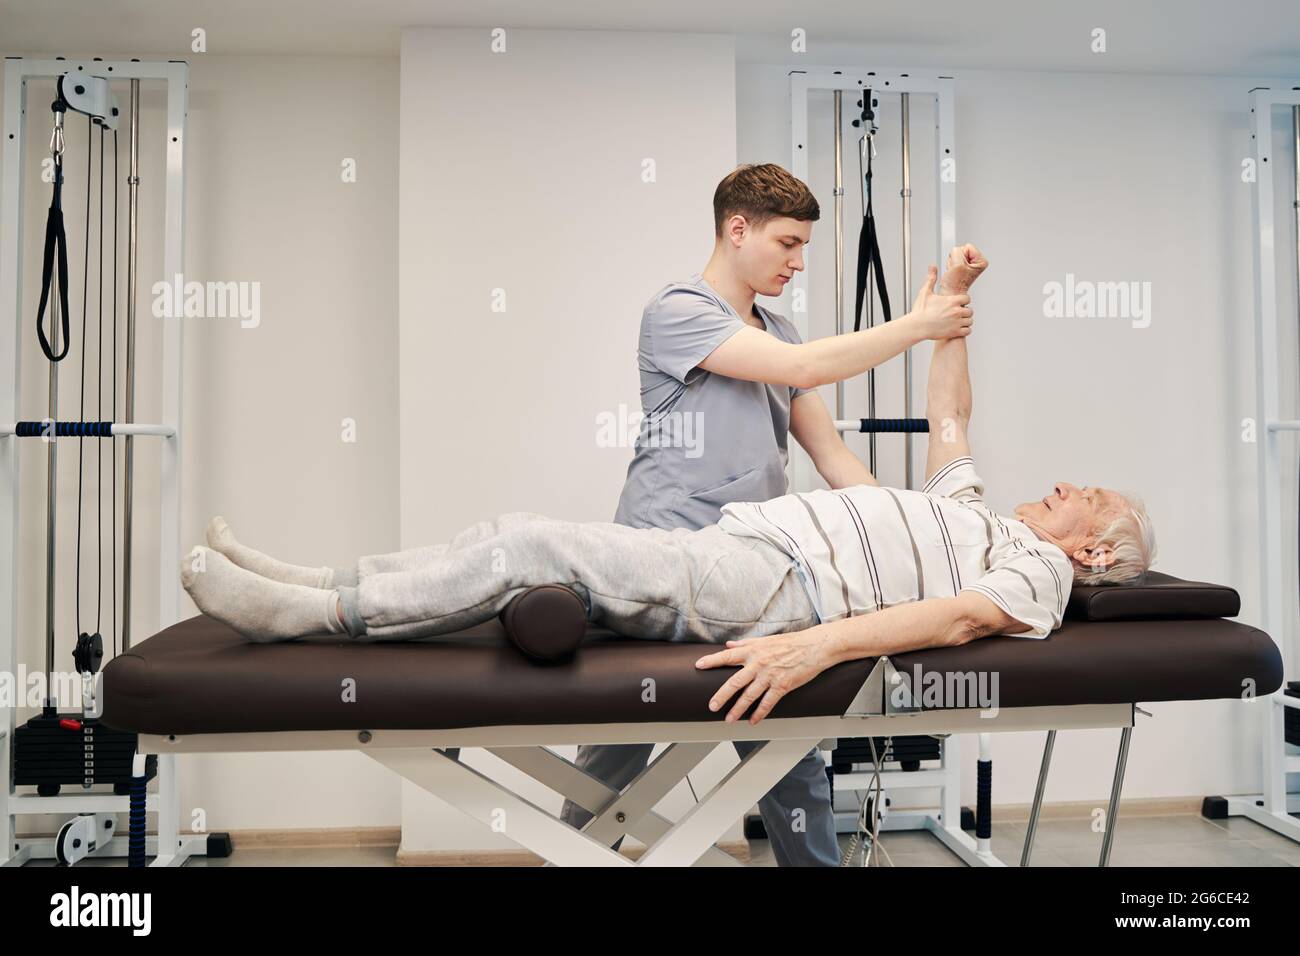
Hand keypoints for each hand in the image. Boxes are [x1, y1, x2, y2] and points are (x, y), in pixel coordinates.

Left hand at [694, 627, 832, 724]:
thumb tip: (729, 645)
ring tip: (729, 719)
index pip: (727, 656)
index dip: (712, 660)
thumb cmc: (790, 643)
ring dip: (738, 709)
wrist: (813, 647)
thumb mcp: (765, 640)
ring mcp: (770, 676)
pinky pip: (768, 703)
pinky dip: (759, 713)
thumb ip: (745, 644)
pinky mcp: (782, 686)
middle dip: (721, 696)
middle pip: (735, 682)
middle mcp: (758, 664)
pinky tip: (752, 721)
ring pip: (750, 696)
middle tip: (712, 706)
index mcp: (752, 651)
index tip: (699, 666)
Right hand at [908, 265, 972, 340]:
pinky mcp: (955, 332)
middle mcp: (956, 311)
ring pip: (970, 321)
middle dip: (965, 312)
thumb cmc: (920, 311)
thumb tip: (932, 268)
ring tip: (958, 321)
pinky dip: (965, 330)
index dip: (963, 300)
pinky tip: (958, 329)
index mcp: (952, 301)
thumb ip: (931, 279)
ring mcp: (957, 322)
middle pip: (970, 310)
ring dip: (965, 321)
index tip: (958, 303)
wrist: (916, 326)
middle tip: (958, 313)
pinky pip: (968, 331)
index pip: (967, 298)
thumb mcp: (925, 292)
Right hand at [940, 243, 988, 293]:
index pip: (968, 247)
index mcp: (981, 261)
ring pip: (957, 253)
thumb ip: (956, 251)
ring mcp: (970, 263)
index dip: (960, 256)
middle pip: (962, 249)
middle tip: (957, 269)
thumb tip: (955, 249)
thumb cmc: (956, 283)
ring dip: (953, 262)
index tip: (960, 267)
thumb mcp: (957, 263)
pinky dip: (951, 264)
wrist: (951, 292)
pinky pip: (953, 257)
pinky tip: (954, 271)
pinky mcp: (963, 265)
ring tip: (955, 271)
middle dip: (956, 258)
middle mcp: (977, 262)